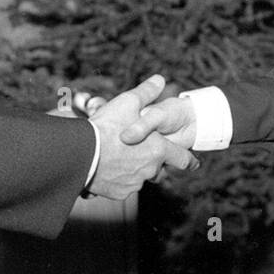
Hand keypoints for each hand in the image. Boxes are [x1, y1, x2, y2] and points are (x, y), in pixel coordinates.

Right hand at [87, 75, 197, 199]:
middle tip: (137, 150)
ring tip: (118, 157)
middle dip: (150, 160)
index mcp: (158, 150)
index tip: (194, 163)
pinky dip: (118, 179)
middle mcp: (150, 170)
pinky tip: (107, 168)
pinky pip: (122, 186)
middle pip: (156, 167)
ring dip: (133, 169)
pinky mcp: (118, 193)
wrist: (79, 153)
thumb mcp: (128, 102)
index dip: (189, 160)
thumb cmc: (106, 126)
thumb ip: (146, 92)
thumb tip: (159, 79)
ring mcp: (134, 184)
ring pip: (139, 177)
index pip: (182, 158)